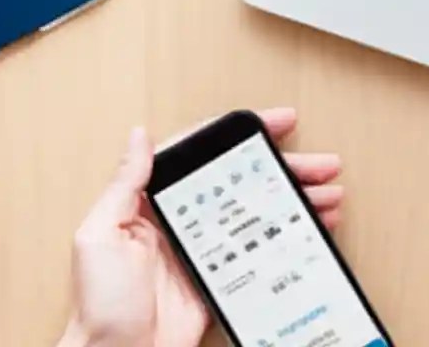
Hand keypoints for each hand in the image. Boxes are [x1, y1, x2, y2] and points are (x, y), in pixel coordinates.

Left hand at [57, 108, 345, 346]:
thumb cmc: (100, 305)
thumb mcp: (101, 236)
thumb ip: (123, 186)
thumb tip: (140, 137)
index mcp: (155, 204)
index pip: (206, 156)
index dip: (243, 136)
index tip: (276, 122)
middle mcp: (186, 221)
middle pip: (245, 184)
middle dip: (288, 169)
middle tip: (323, 165)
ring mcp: (208, 250)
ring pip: (260, 214)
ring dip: (296, 201)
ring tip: (328, 195)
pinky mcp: (223, 278)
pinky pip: (263, 250)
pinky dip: (289, 238)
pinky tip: (311, 229)